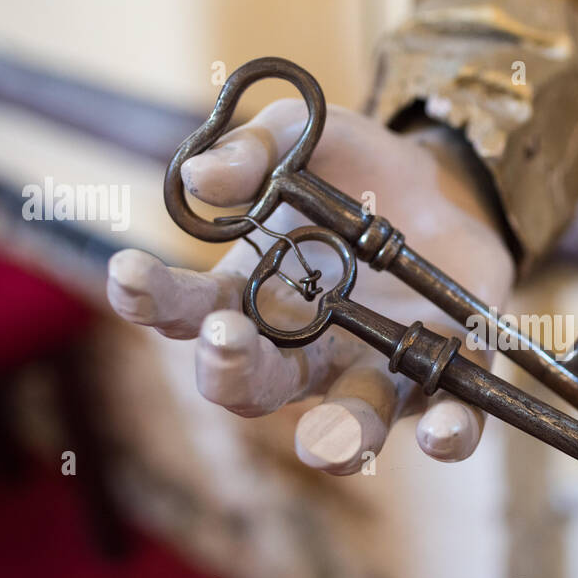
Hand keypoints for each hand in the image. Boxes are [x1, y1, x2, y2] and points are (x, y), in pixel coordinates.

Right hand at [107, 100, 513, 473]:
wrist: (449, 194)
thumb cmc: (360, 172)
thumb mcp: (313, 136)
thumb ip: (260, 149)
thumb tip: (202, 177)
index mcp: (253, 297)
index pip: (188, 309)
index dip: (153, 296)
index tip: (129, 270)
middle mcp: (304, 351)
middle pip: (254, 385)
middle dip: (232, 371)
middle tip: (226, 339)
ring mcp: (373, 373)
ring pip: (346, 420)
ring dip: (335, 435)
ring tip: (324, 441)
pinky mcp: (444, 381)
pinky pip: (446, 421)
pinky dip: (446, 434)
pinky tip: (440, 435)